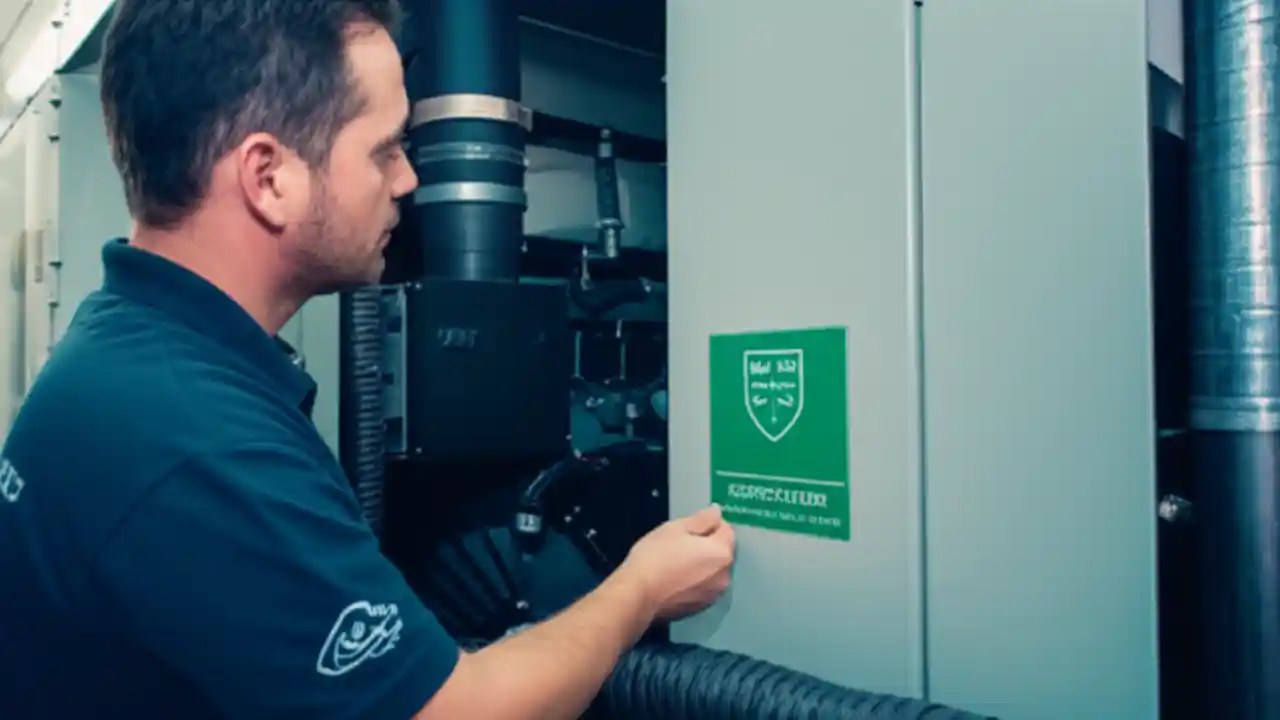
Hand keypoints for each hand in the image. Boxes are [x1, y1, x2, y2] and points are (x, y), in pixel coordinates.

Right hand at [619, 505, 735, 620]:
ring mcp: (714, 595)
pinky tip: (675, 580)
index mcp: (722, 553)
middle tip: (679, 545)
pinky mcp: (701, 608)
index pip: (726, 529)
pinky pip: (703, 587)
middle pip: (721, 552)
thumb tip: (717, 512)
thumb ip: (702, 519)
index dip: (708, 524)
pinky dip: (695, 581)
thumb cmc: (655, 557)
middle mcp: (725, 576)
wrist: (638, 595)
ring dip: (702, 564)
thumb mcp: (675, 528)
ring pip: (713, 571)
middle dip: (707, 546)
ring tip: (676, 564)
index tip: (689, 528)